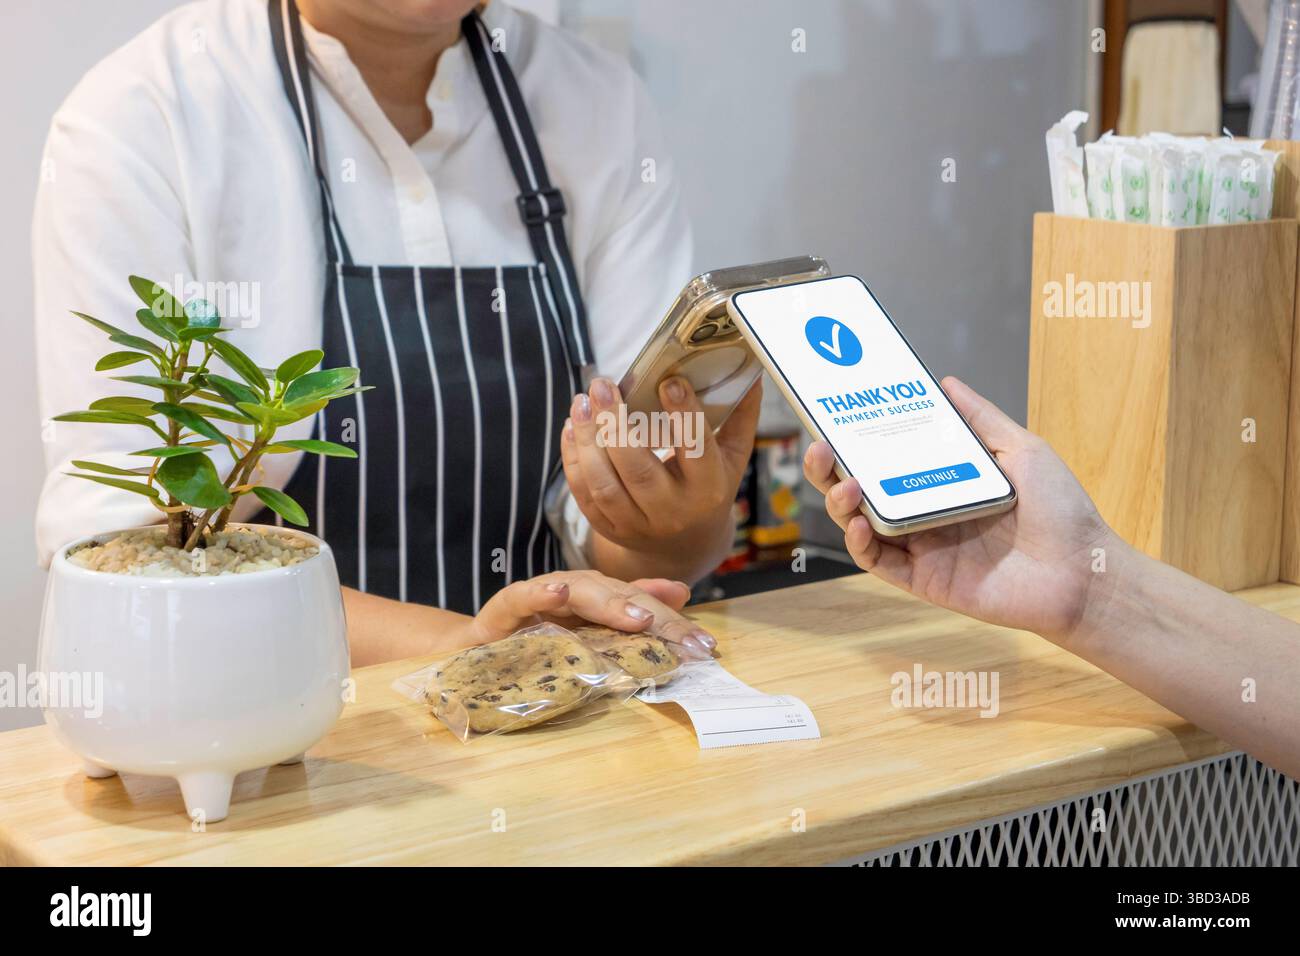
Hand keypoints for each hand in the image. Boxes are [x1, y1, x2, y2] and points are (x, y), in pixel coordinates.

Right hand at [462, 569, 715, 658]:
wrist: (471, 653)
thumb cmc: (532, 647)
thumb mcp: (585, 643)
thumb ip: (628, 622)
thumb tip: (682, 593)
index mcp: (597, 603)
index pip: (642, 607)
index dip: (674, 622)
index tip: (706, 647)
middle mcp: (574, 592)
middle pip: (620, 596)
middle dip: (657, 616)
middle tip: (686, 640)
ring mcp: (541, 596)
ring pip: (581, 591)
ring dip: (610, 601)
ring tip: (638, 617)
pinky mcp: (504, 608)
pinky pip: (523, 596)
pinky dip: (540, 591)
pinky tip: (558, 591)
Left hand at [561, 375, 760, 581]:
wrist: (684, 546)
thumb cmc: (708, 488)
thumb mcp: (730, 459)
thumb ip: (740, 418)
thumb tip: (754, 374)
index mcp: (708, 490)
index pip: (696, 451)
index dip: (683, 416)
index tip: (669, 380)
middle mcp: (671, 511)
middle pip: (638, 469)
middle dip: (615, 423)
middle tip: (603, 384)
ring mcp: (636, 523)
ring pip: (604, 483)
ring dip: (587, 440)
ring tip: (582, 402)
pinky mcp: (609, 528)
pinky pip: (584, 494)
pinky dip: (572, 459)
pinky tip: (572, 427)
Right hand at [804, 376, 1118, 642]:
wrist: (1083, 573)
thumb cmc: (1061, 512)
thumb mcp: (1022, 450)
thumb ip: (981, 418)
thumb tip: (946, 382)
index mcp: (941, 480)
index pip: (886, 458)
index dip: (856, 440)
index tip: (835, 416)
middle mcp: (924, 512)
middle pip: (861, 489)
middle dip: (830, 469)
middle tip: (820, 446)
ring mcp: (922, 547)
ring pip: (861, 524)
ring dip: (841, 503)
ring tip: (844, 484)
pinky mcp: (924, 580)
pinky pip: (879, 561)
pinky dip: (860, 543)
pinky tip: (860, 522)